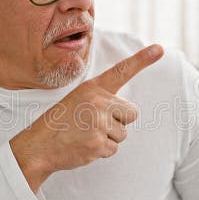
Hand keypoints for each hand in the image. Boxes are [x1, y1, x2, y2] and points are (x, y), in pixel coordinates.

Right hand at [10, 44, 164, 191]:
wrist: (38, 146)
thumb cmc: (61, 123)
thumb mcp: (78, 100)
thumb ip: (102, 100)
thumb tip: (130, 112)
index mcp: (92, 88)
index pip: (121, 71)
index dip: (142, 59)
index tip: (160, 48)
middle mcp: (97, 101)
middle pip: (132, 113)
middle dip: (118, 122)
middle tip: (92, 125)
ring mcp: (97, 122)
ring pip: (123, 134)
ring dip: (108, 138)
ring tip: (85, 135)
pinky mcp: (97, 142)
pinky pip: (113, 149)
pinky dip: (102, 151)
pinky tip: (84, 146)